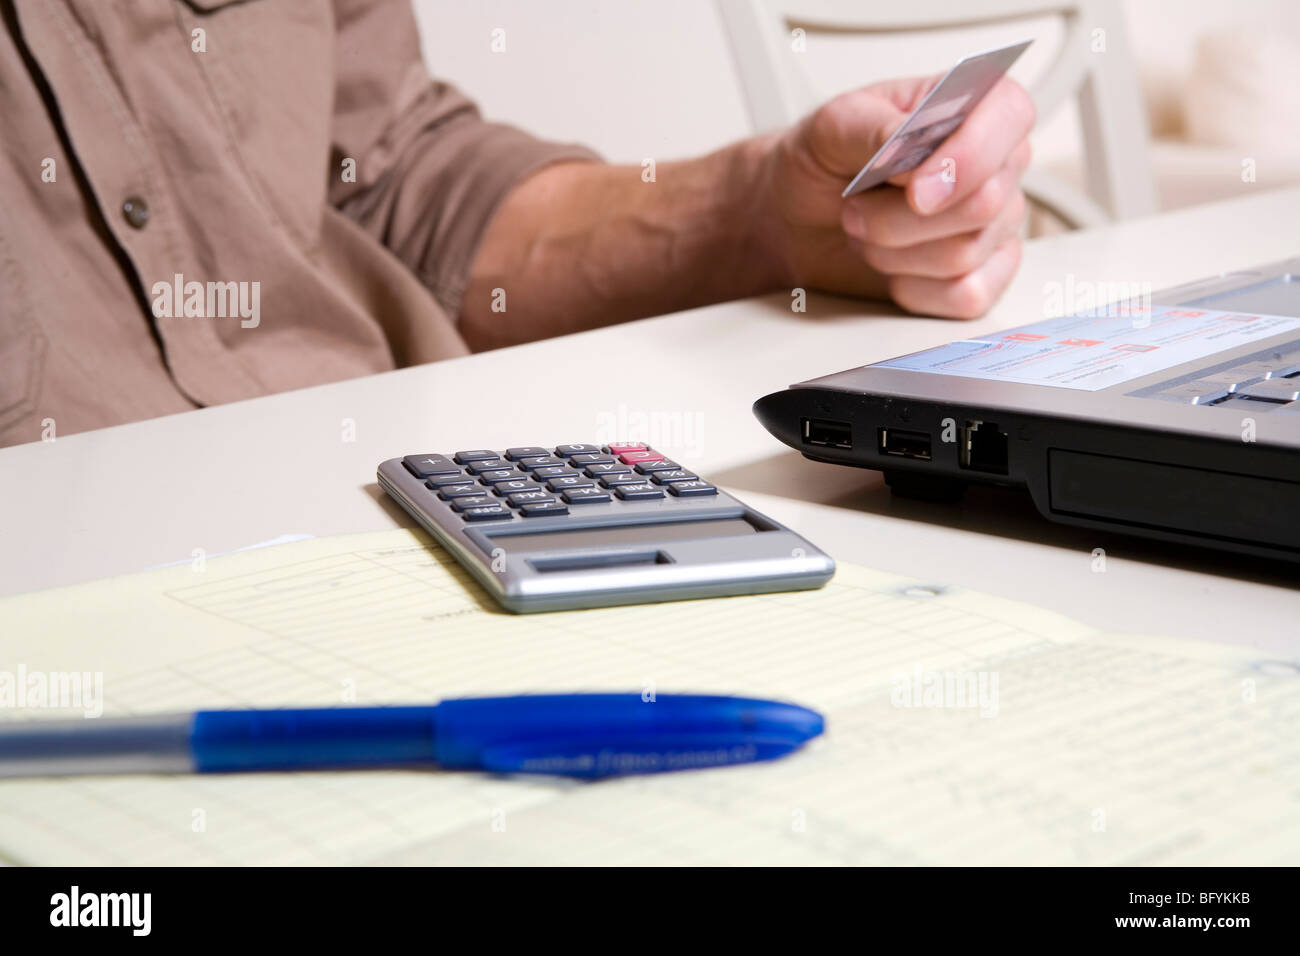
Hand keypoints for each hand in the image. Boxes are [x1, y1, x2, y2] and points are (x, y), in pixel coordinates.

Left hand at [756, 75, 1034, 318]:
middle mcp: (998, 165)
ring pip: (965, 253)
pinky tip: (890, 269)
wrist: (799, 218)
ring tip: (865, 233)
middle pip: (984, 202)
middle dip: (901, 217)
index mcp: (976, 107)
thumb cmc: (825, 161)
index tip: (914, 188)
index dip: (969, 157)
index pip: (1010, 116)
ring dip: (894, 252)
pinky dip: (912, 289)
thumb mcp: (834, 127)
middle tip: (855, 209)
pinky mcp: (983, 277)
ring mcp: (996, 226)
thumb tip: (912, 144)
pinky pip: (966, 296)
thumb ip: (876, 127)